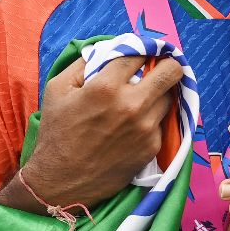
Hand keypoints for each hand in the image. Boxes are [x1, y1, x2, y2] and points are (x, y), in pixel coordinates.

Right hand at [22, 54, 182, 205]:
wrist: (61, 182)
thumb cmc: (57, 133)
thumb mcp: (58, 89)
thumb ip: (84, 63)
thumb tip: (107, 49)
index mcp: (106, 86)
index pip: (140, 53)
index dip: (143, 49)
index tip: (143, 52)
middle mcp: (132, 105)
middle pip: (172, 72)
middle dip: (168, 65)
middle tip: (160, 67)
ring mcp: (145, 127)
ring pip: (170, 97)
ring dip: (159, 93)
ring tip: (144, 97)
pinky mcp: (152, 147)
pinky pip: (161, 122)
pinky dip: (152, 118)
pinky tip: (135, 123)